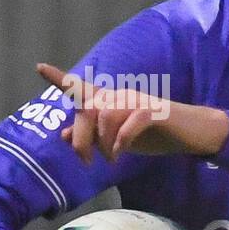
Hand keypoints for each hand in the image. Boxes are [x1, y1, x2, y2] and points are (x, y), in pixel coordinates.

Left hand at [35, 62, 228, 164]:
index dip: (59, 79)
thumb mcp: (117, 138)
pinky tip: (121, 153)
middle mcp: (120, 96)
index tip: (39, 67)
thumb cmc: (152, 134)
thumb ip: (92, 136)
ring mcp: (137, 101)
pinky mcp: (153, 112)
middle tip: (87, 162)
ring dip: (103, 143)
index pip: (80, 88)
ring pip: (105, 116)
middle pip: (87, 109)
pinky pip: (129, 123)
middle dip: (81, 138)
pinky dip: (121, 141)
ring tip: (110, 159)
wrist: (189, 133)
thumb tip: (63, 135)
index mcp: (109, 101)